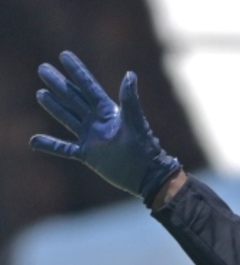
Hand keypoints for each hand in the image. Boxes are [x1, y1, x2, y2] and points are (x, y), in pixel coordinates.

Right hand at [30, 50, 181, 204]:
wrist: (147, 176)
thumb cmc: (145, 148)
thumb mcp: (135, 122)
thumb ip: (130, 100)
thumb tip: (130, 74)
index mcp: (108, 111)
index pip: (88, 87)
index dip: (76, 71)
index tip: (64, 55)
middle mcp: (98, 122)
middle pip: (74, 98)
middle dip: (59, 84)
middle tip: (43, 69)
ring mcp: (92, 138)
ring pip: (68, 118)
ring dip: (54, 106)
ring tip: (41, 94)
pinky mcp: (88, 155)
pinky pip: (65, 149)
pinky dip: (50, 145)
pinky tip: (34, 141)